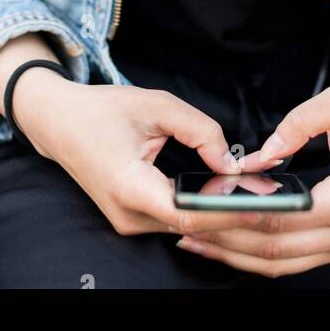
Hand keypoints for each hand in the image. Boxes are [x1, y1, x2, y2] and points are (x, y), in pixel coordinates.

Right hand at [12, 71, 266, 240]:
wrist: (58, 123)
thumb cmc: (102, 111)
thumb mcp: (156, 105)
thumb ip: (200, 130)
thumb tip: (231, 160)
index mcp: (129, 186)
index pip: (187, 211)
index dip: (227, 209)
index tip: (260, 197)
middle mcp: (128, 215)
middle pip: (191, 224)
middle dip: (231, 210)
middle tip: (270, 192)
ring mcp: (128, 222)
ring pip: (184, 225)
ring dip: (217, 210)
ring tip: (254, 190)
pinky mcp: (132, 218)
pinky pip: (173, 219)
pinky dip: (199, 208)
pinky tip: (223, 192)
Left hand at [171, 72, 329, 276]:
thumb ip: (298, 122)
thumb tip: (258, 155)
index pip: (282, 218)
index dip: (238, 214)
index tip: (202, 205)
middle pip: (274, 248)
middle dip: (225, 238)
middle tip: (183, 222)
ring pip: (279, 264)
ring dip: (234, 254)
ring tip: (193, 236)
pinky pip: (290, 261)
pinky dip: (255, 255)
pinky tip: (226, 242)